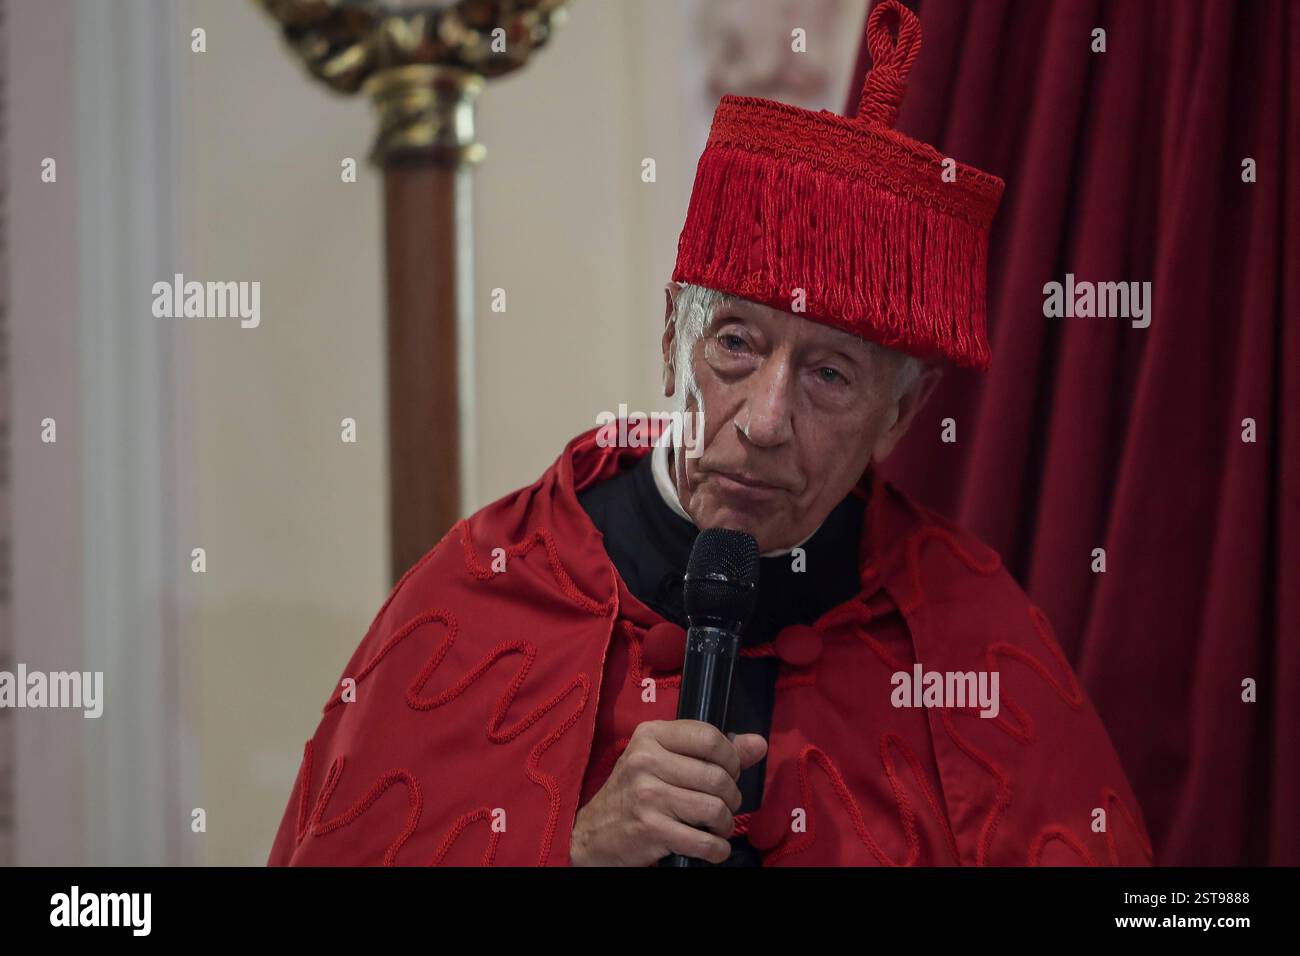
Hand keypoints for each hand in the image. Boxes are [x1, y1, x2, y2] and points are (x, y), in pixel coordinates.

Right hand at [568, 720, 767, 866]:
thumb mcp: (666, 760)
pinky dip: (717, 849)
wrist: (593, 833)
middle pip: (718, 777)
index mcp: (650, 735)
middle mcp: (645, 761)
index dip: (731, 758)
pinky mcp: (650, 829)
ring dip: (726, 824)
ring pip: (715, 809)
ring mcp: (647, 796)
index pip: (709, 738)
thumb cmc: (636, 792)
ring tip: (718, 825)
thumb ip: (714, 751)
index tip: (729, 771)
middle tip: (724, 804)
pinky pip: (704, 841)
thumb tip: (758, 743)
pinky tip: (712, 846)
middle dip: (732, 797)